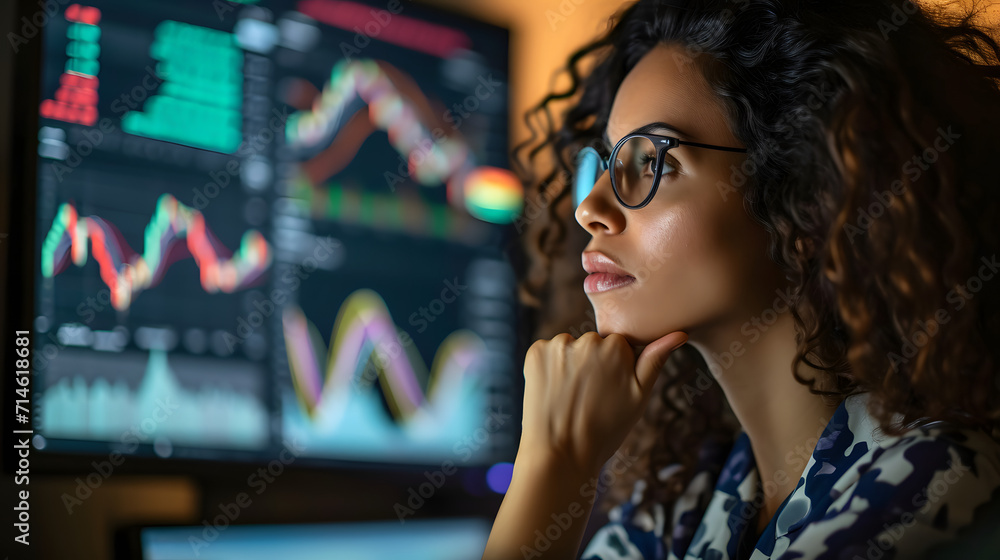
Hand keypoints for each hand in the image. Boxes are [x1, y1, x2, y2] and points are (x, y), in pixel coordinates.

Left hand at [519, 330, 688, 476]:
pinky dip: (548, 367)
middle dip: (592, 364)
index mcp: (616, 346)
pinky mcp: (535, 353)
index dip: (615, 370)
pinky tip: (552, 391)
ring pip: (569, 348)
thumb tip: (679, 334)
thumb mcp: (639, 397)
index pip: (619, 346)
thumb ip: (655, 360)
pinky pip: (546, 352)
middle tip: (588, 397)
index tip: (607, 391)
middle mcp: (586, 339)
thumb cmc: (605, 429)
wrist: (560, 454)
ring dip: (569, 364)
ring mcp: (557, 345)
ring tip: (569, 397)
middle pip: (593, 344)